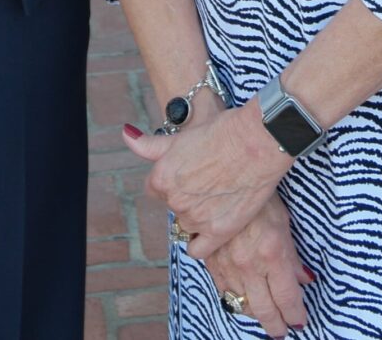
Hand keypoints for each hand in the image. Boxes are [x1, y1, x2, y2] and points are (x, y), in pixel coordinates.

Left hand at [123, 99, 292, 260]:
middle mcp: (174, 201)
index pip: (156, 190)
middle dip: (188, 197)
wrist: (256, 142)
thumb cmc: (221, 132)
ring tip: (220, 198)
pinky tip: (214, 229)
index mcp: (161, 178)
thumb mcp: (180, 136)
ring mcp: (196, 218)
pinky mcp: (218, 232)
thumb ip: (149, 144)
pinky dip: (203, 243)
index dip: (174, 181)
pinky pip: (199, 249)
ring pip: (188, 225)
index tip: (190, 174)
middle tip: (209, 182)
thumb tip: (125, 134)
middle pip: (174, 207)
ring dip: (199, 216)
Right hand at [203, 189, 314, 335]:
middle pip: (263, 309)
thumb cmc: (260, 194)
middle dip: (274, 324)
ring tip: (263, 315)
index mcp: (272, 254)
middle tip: (280, 332)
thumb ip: (292, 257)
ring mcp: (226, 264)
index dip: (294, 314)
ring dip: (253, 312)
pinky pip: (221, 288)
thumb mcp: (283, 223)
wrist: (225, 174)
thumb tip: (304, 279)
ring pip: (240, 303)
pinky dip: (232, 297)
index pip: (286, 298)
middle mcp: (248, 265)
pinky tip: (240, 297)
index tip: (299, 322)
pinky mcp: (209, 259)